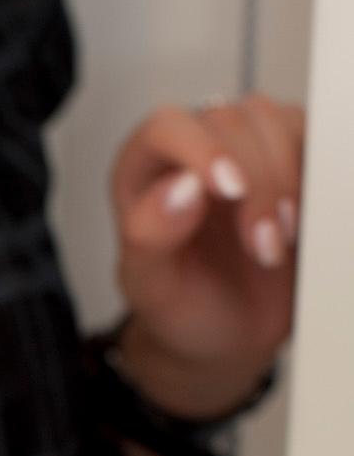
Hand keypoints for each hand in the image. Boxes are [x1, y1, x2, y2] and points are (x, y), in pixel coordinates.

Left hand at [109, 94, 302, 415]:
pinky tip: (300, 222)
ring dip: (287, 179)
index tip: (232, 190)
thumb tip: (181, 186)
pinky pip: (308, 139)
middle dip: (257, 185)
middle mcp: (190, 150)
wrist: (226, 333)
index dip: (203, 149)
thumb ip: (150, 237)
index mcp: (143, 171)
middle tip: (262, 247)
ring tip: (277, 242)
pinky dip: (313, 175)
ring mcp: (242, 151)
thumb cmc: (182, 307)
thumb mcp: (153, 288)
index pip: (168, 127)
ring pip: (274, 122)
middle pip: (232, 123)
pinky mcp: (285, 160)